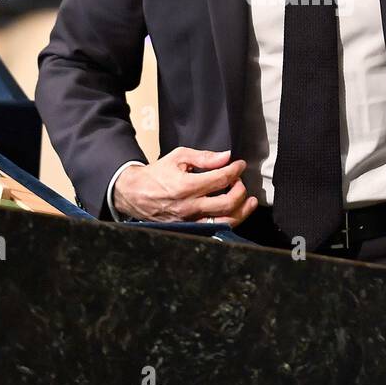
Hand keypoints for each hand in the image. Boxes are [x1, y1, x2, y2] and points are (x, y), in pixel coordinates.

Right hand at [113, 148, 257, 225]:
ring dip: (242, 210)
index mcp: (187, 185)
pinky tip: (235, 212)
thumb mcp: (178, 157)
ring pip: (225, 221)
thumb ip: (203, 157)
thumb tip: (226, 156)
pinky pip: (215, 228)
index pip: (221, 178)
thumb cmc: (157, 174)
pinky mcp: (190, 228)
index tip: (240, 165)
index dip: (235, 170)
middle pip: (228, 202)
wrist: (135, 194)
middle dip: (241, 190)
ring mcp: (191, 220)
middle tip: (240, 181)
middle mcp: (190, 206)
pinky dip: (229, 220)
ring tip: (249, 201)